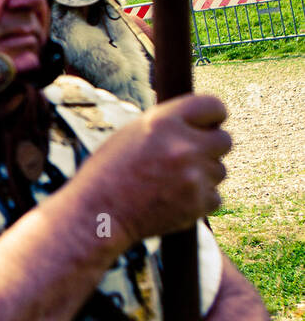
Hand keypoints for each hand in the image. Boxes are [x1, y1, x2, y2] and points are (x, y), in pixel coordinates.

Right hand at [74, 94, 230, 248]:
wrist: (96, 215)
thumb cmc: (108, 173)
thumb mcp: (131, 135)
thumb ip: (168, 125)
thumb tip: (203, 123)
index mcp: (162, 122)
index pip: (213, 105)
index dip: (213, 116)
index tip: (209, 124)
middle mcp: (182, 145)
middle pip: (224, 139)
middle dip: (209, 148)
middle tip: (186, 158)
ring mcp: (193, 175)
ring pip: (220, 170)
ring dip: (202, 176)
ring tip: (169, 183)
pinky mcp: (198, 203)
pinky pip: (214, 197)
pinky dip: (198, 200)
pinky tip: (171, 201)